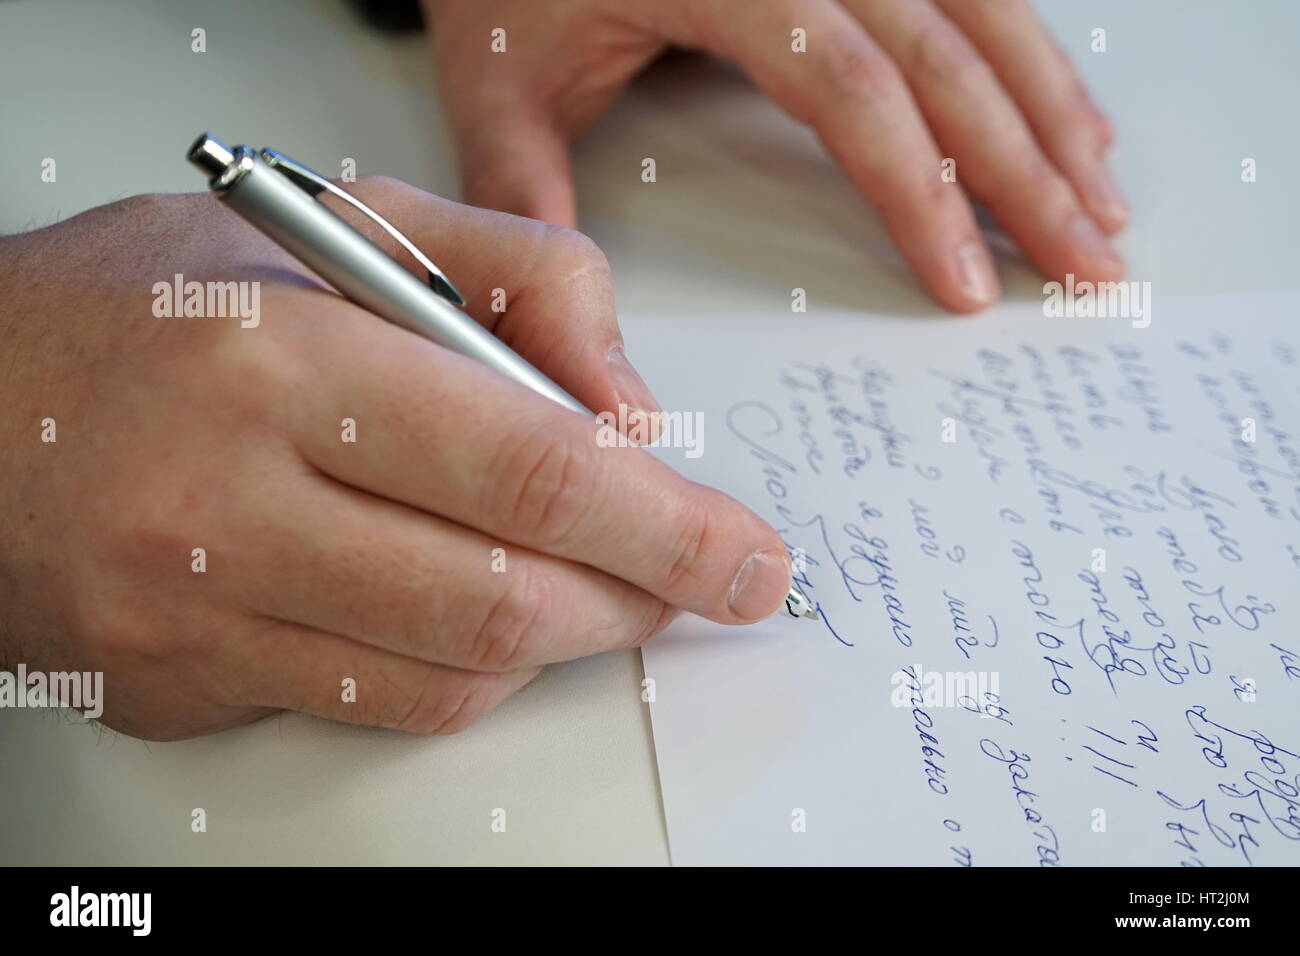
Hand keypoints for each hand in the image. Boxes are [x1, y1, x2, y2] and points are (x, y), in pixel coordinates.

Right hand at [0, 179, 791, 739]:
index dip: (664, 529)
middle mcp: (223, 504)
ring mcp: (191, 619)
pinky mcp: (180, 689)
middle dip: (635, 603)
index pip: (525, 472)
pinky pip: (371, 710)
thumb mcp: (334, 222)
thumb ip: (514, 277)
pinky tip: (475, 616)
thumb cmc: (143, 305)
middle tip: (695, 583)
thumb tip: (628, 406)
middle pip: (499, 603)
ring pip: (447, 680)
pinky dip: (460, 673)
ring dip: (558, 643)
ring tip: (595, 589)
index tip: (743, 558)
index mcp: (274, 363)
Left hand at [425, 0, 1126, 312]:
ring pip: (982, 11)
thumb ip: (525, 197)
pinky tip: (1064, 109)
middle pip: (947, 55)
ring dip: (1051, 107)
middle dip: (1027, 168)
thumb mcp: (501, 82)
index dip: (919, 191)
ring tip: (1101, 198)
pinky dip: (1028, 53)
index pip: (853, 91)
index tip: (965, 281)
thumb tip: (553, 321)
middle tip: (1087, 259)